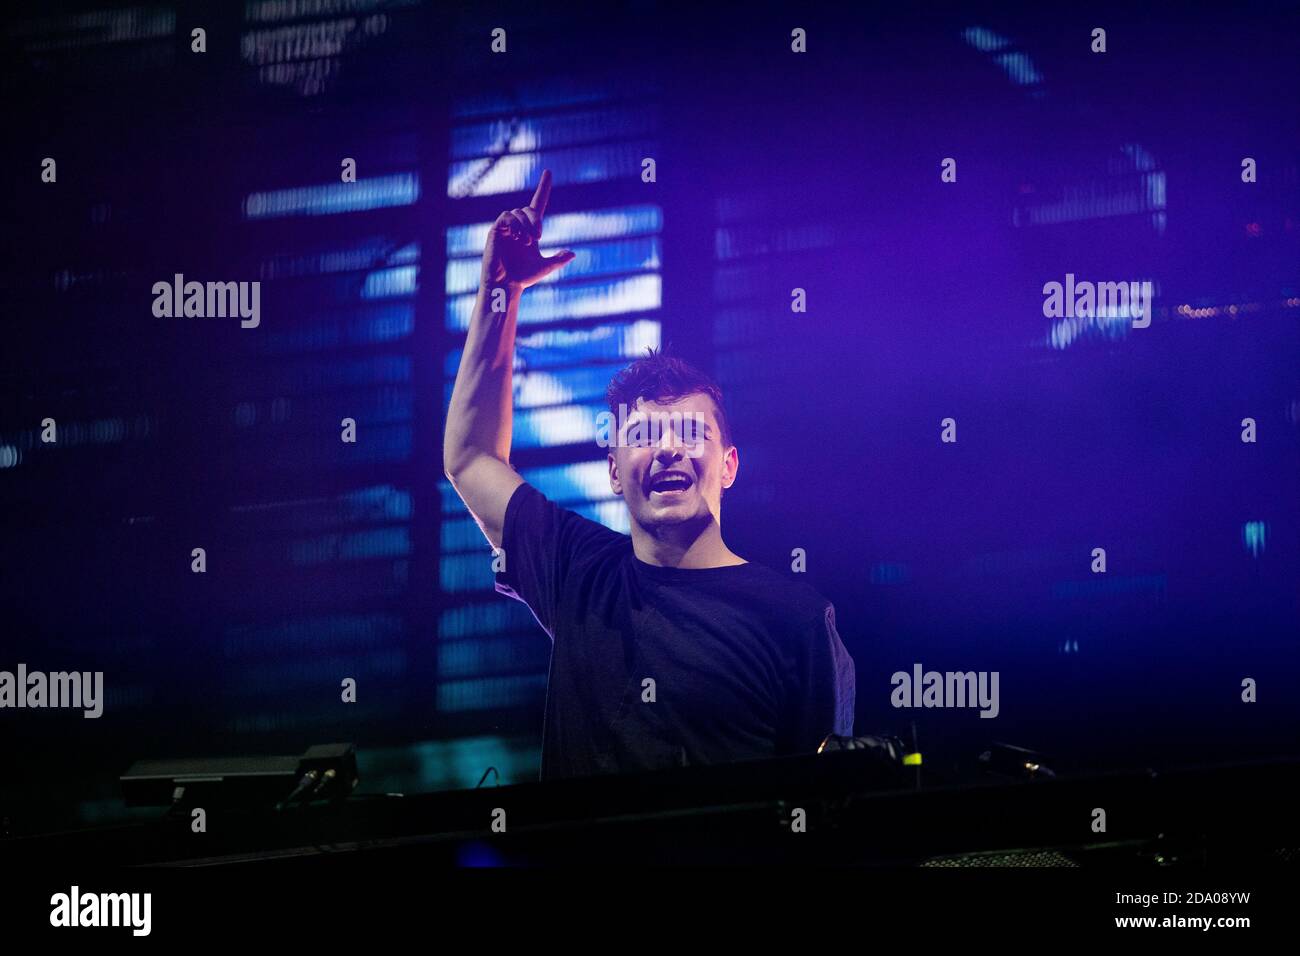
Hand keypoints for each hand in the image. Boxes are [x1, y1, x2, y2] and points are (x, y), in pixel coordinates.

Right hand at [481, 169, 574, 289]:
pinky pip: (506, 217)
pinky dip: (514, 224)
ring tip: (527, 242)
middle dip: (535, 220)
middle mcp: (518, 226)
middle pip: (528, 209)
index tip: (548, 171)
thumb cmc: (523, 277)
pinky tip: (518, 238)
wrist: (505, 285)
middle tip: (538, 238)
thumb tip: (572, 254)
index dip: (544, 188)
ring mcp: (506, 228)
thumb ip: (558, 259)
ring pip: (517, 212)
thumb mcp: (545, 267)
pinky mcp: (495, 230)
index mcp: (530, 230)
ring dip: (525, 225)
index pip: (538, 203)